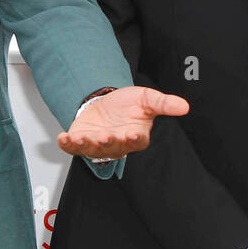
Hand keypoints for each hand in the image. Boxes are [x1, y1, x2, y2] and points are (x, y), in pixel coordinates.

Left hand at [56, 86, 188, 159]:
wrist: (104, 102)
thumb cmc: (127, 104)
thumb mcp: (147, 98)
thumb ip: (163, 103)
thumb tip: (184, 106)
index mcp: (135, 136)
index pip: (136, 141)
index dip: (133, 139)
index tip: (132, 134)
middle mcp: (116, 144)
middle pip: (114, 147)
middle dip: (109, 142)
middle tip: (106, 136)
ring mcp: (98, 145)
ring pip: (93, 150)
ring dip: (87, 145)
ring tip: (81, 138)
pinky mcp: (81, 142)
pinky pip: (73, 148)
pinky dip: (67, 145)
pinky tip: (63, 138)